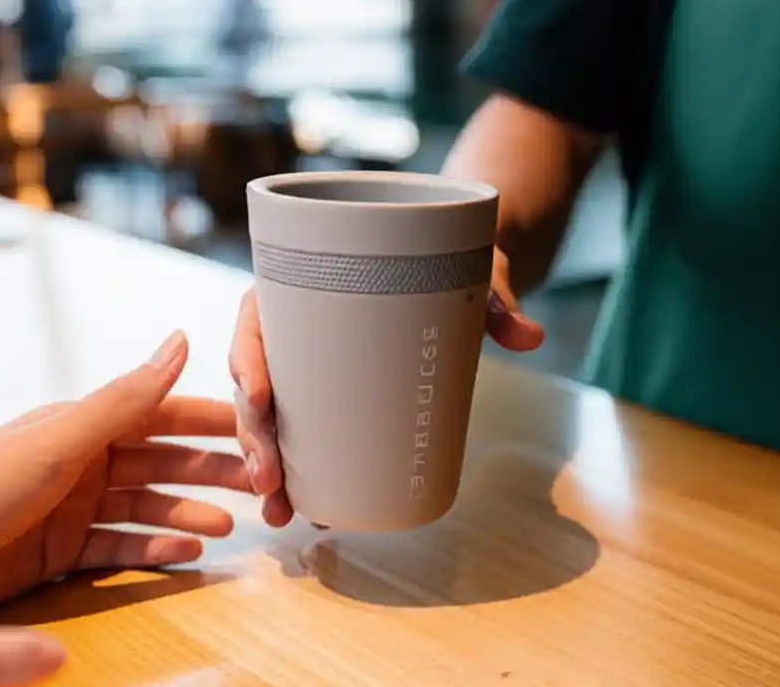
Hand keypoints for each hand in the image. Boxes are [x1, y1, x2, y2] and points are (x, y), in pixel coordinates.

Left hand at [0, 330, 251, 624]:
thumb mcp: (61, 442)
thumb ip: (126, 397)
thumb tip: (181, 339)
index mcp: (82, 425)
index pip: (163, 414)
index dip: (212, 420)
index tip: (261, 425)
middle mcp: (82, 462)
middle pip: (163, 463)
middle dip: (212, 471)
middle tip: (263, 484)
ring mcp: (72, 507)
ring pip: (148, 507)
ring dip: (189, 513)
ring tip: (232, 526)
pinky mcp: (60, 551)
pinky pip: (121, 546)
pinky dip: (155, 548)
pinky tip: (188, 555)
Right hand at [227, 247, 543, 527]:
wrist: (456, 277)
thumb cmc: (448, 268)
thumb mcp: (470, 277)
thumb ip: (497, 303)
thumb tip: (531, 337)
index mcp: (303, 285)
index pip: (256, 319)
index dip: (248, 360)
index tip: (262, 396)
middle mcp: (294, 327)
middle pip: (254, 382)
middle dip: (253, 435)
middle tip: (270, 480)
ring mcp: (306, 367)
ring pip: (265, 417)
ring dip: (262, 466)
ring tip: (279, 511)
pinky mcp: (324, 396)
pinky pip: (292, 432)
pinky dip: (289, 473)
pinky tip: (292, 509)